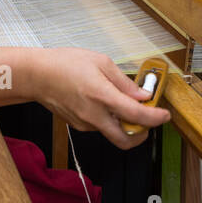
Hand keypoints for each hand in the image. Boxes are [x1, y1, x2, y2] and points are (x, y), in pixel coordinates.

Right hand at [31, 48, 170, 150]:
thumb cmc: (64, 64)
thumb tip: (142, 96)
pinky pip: (100, 127)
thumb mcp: (100, 62)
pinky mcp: (78, 126)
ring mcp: (85, 123)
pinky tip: (105, 103)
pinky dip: (109, 119)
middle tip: (149, 120)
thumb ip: (124, 82)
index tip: (165, 115)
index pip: (136, 116)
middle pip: (125, 140)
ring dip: (124, 124)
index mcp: (102, 96)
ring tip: (125, 104)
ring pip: (113, 133)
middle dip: (142, 134)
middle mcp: (94, 115)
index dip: (155, 118)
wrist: (36, 75)